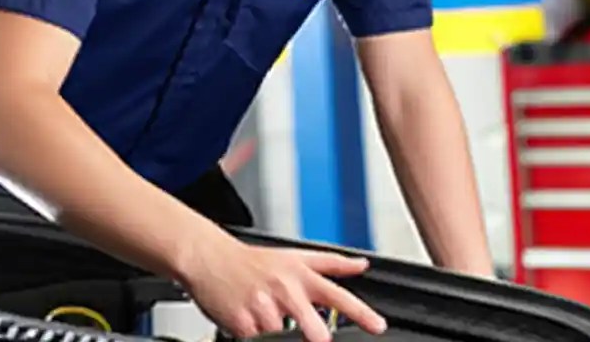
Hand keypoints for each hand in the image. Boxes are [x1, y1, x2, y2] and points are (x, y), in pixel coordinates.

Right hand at [178, 236, 386, 340]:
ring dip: (281, 335)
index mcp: (302, 276)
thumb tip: (362, 265)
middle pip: (312, 326)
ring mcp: (263, 308)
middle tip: (319, 338)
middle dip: (317, 337)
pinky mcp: (242, 323)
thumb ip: (332, 264)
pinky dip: (261, 337)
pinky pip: (259, 340)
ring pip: (283, 336)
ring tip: (270, 320)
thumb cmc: (254, 261)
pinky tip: (255, 325)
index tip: (378, 326)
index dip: (361, 313)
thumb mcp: (296, 256)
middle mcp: (286, 291)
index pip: (338, 295)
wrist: (211, 259)